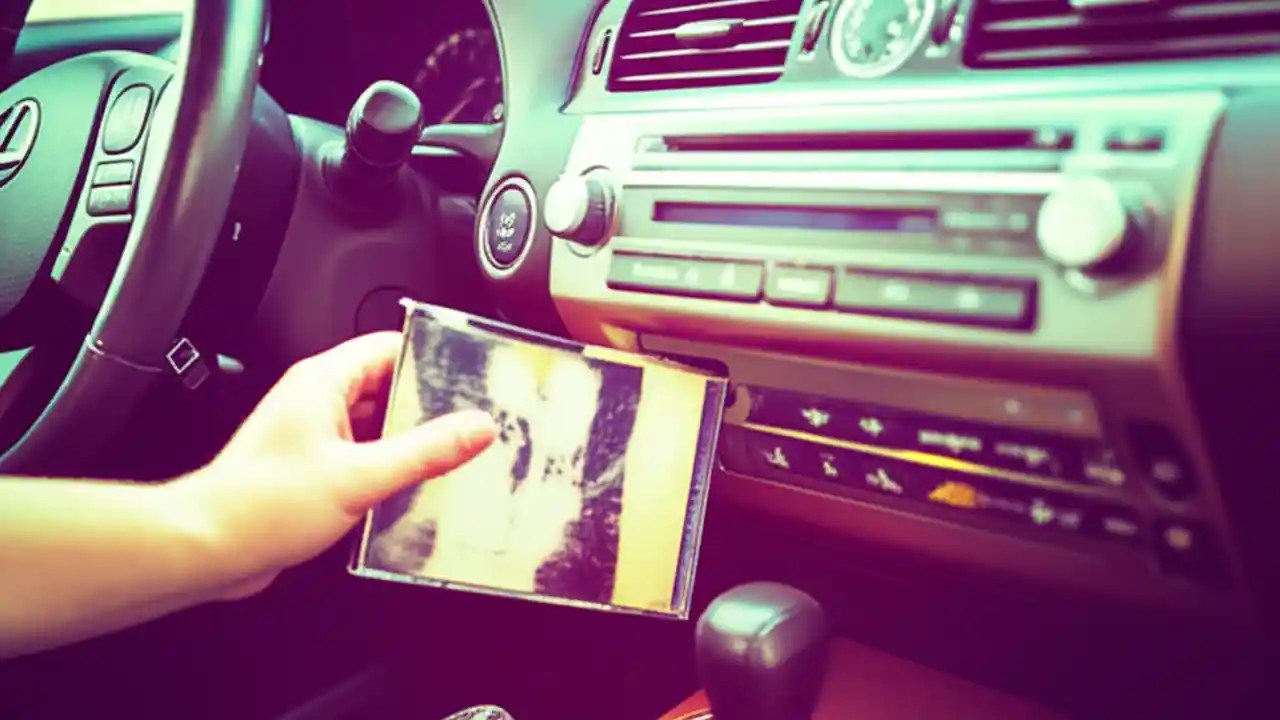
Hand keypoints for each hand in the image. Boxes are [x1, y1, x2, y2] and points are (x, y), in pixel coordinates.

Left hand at [175, 332, 494, 597]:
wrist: (210, 549)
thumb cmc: (261, 505)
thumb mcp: (360, 476)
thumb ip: (425, 451)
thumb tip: (474, 427)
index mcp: (322, 382)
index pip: (388, 347)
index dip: (431, 359)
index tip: (468, 377)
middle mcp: (317, 402)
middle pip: (388, 387)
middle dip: (428, 408)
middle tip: (467, 426)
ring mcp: (314, 435)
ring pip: (378, 425)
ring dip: (409, 442)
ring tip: (448, 459)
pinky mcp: (314, 469)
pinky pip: (364, 457)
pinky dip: (389, 469)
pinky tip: (412, 491)